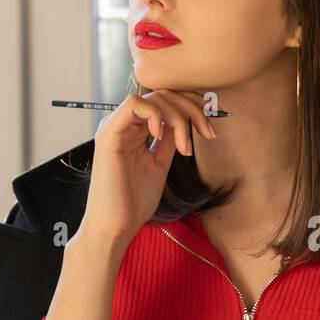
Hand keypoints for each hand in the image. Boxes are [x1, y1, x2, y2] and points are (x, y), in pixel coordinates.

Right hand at [75, 89, 217, 249]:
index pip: (164, 101)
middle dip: (191, 108)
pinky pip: (134, 105)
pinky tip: (162, 138)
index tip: (211, 121)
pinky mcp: (109, 134)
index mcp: (133, 130)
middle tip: (207, 131)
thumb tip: (186, 124)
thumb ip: (169, 142)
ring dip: (178, 116)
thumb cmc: (134, 202)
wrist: (116, 225)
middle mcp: (123, 124)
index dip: (190, 104)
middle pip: (162, 94)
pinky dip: (156, 116)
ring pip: (152, 97)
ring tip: (185, 145)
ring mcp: (115, 127)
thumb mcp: (160, 165)